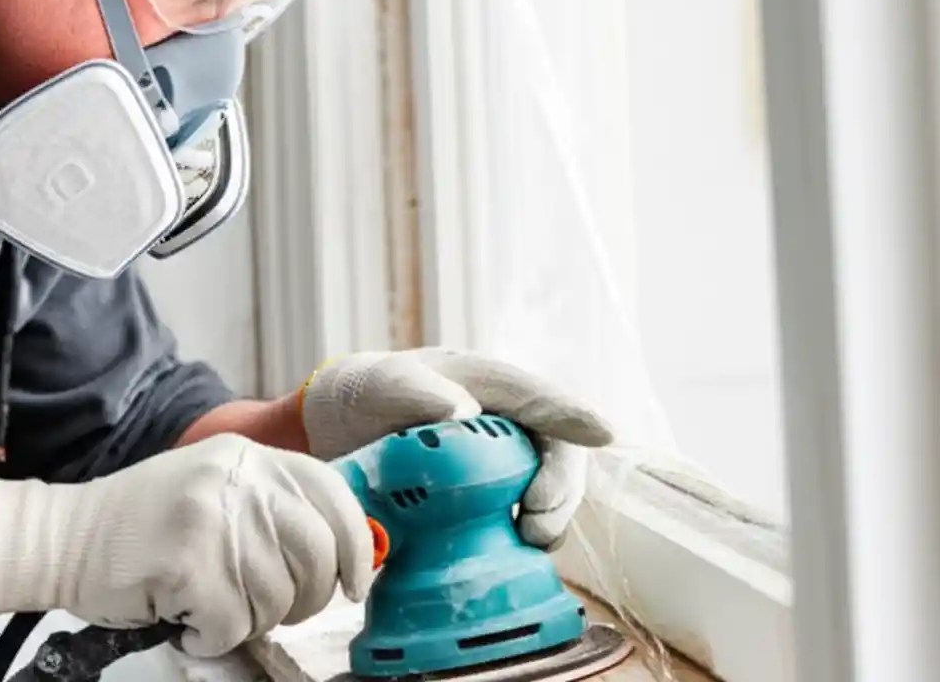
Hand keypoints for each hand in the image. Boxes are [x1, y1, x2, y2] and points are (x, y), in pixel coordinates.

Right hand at [0, 434, 374, 656]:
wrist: (60, 537)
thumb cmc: (141, 524)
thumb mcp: (213, 488)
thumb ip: (271, 506)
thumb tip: (341, 553)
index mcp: (249, 458)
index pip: (332, 496)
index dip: (355, 546)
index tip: (354, 582)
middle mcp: (236, 480)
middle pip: (317, 555)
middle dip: (305, 598)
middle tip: (273, 608)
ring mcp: (211, 519)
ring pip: (277, 599)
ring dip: (249, 620)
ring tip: (212, 604)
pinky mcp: (186, 564)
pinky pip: (232, 626)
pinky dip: (211, 636)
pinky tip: (186, 618)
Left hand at [299, 348, 612, 549]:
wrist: (334, 432)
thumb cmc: (364, 394)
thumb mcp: (380, 382)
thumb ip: (415, 389)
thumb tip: (463, 411)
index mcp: (483, 382)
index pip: (537, 396)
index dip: (573, 415)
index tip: (604, 434)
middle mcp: (504, 423)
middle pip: (556, 451)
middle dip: (560, 487)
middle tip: (538, 518)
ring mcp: (499, 462)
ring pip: (546, 489)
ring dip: (547, 519)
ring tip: (530, 540)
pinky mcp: (486, 500)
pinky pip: (517, 519)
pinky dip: (520, 540)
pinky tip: (509, 556)